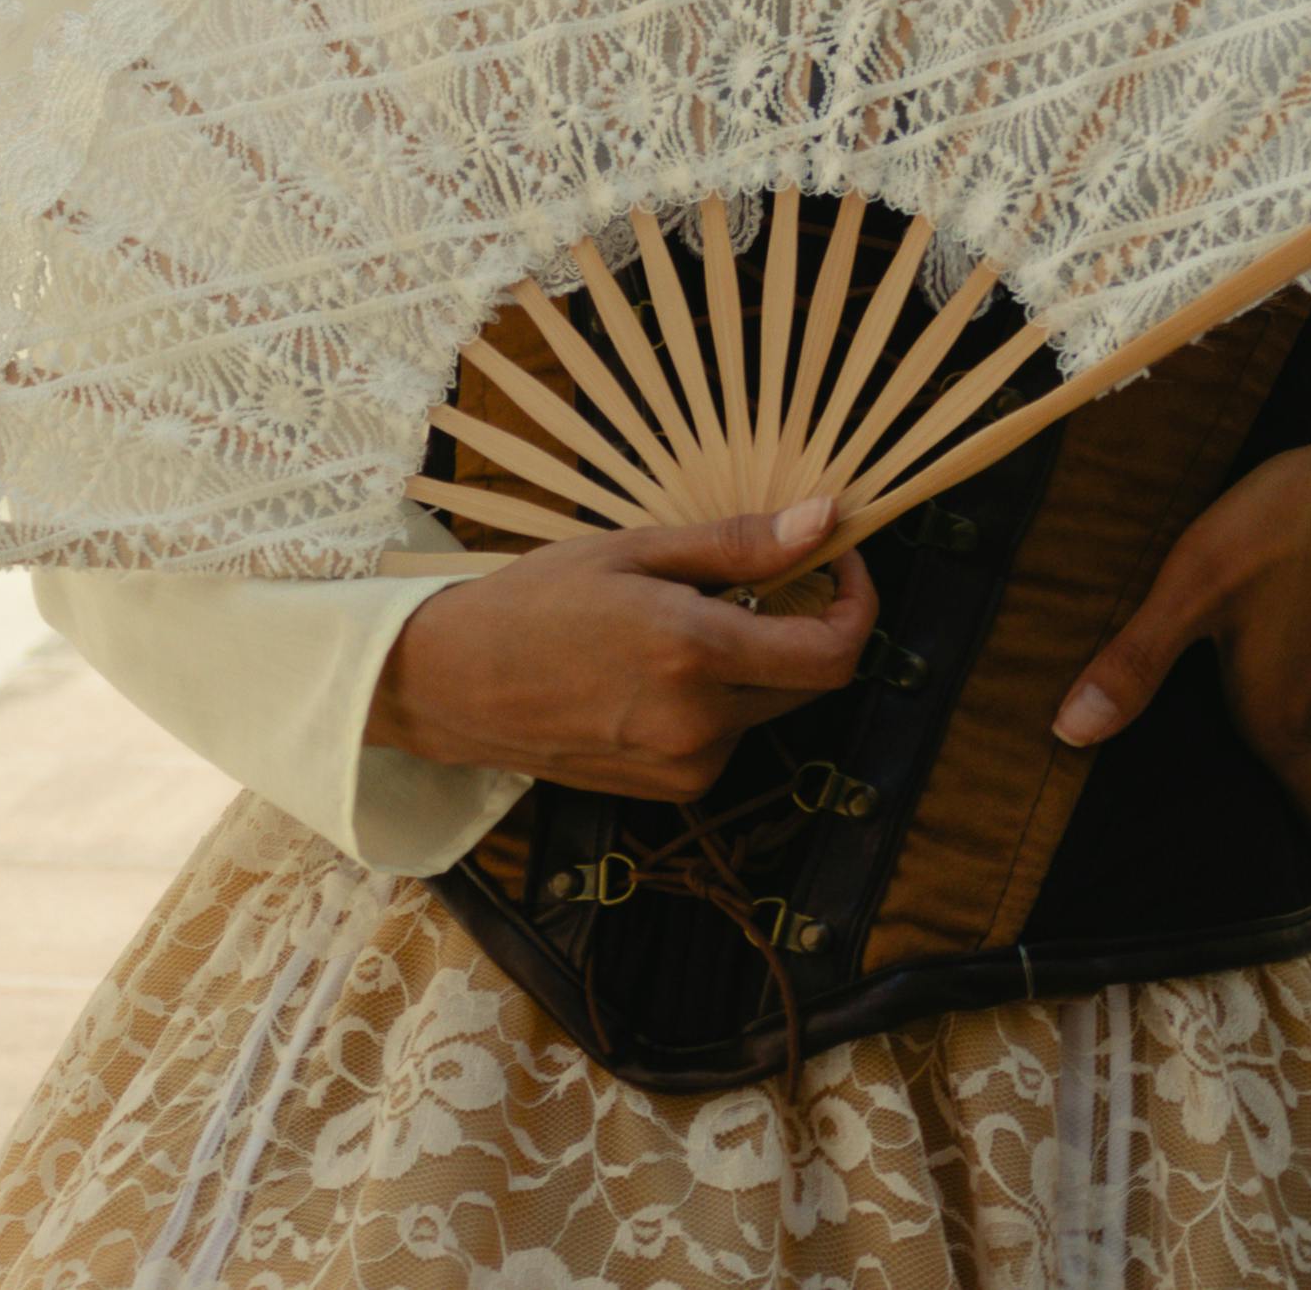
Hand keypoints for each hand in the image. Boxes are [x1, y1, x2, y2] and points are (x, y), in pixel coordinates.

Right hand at [367, 500, 884, 800]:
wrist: (453, 685)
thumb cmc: (537, 600)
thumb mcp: (636, 549)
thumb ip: (741, 544)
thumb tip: (827, 519)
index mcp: (696, 654)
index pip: (832, 653)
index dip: (858, 604)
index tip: (839, 558)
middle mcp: (702, 724)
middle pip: (808, 680)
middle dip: (803, 622)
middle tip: (759, 571)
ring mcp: (686, 767)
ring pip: (766, 706)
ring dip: (755, 661)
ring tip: (684, 618)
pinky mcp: (670, 790)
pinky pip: (727, 735)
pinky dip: (720, 696)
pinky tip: (660, 667)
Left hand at [1050, 416, 1310, 864]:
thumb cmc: (1288, 529)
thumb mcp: (1192, 587)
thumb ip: (1135, 663)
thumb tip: (1070, 733)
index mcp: (1286, 724)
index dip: (1309, 844)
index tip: (1297, 864)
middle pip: (1305, 763)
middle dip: (1271, 767)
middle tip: (1220, 753)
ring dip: (1291, 706)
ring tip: (1240, 676)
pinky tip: (1283, 616)